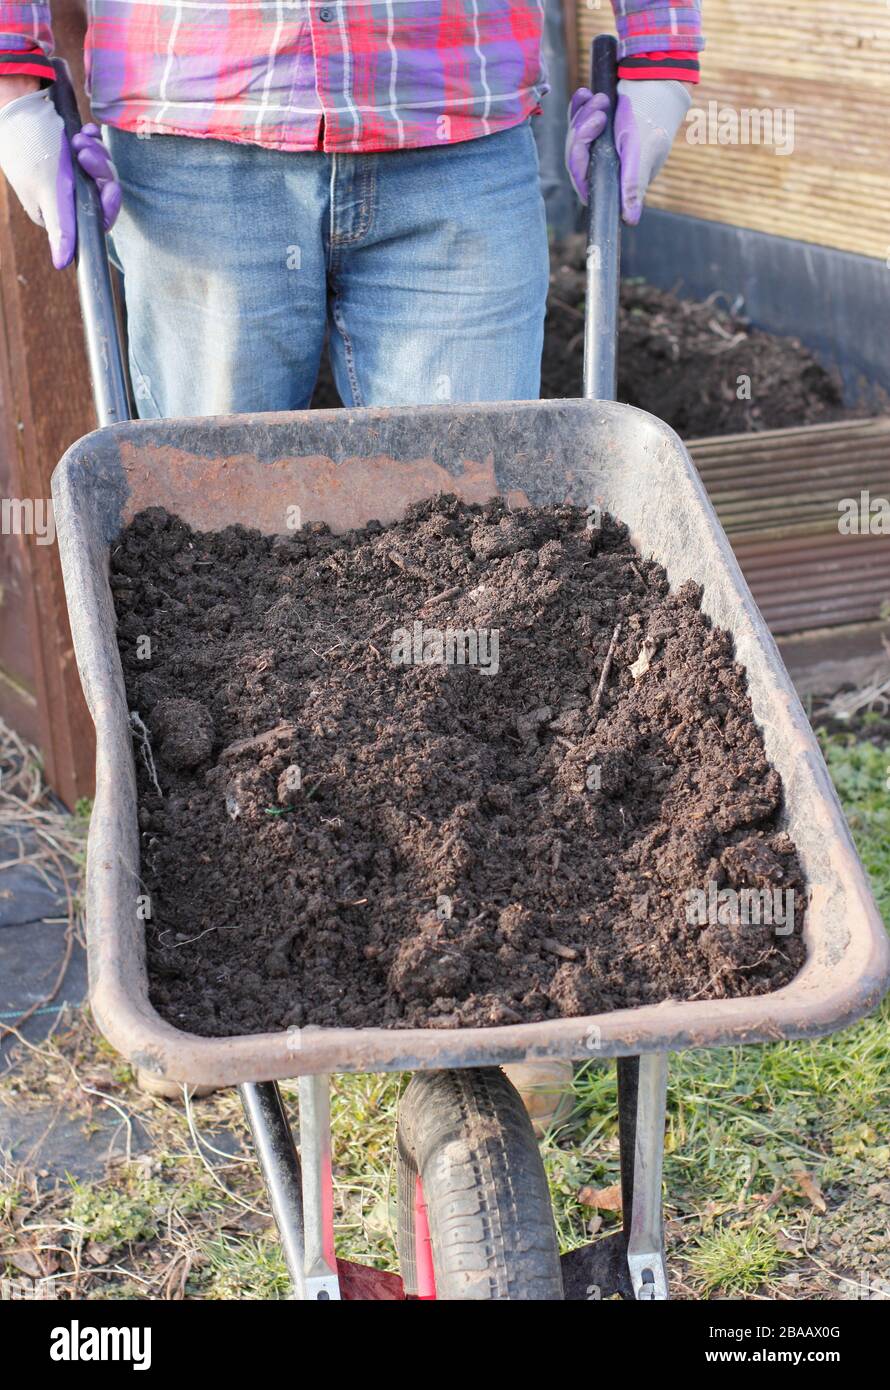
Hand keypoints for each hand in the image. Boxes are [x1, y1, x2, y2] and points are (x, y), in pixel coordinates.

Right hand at [0, 88, 120, 268]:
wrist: (20, 98)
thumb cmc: (33, 144)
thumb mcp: (50, 191)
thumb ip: (60, 228)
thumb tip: (62, 264)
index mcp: (56, 212)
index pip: (97, 219)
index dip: (107, 202)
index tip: (105, 184)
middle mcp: (63, 195)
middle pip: (101, 194)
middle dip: (100, 170)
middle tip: (84, 150)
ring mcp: (66, 172)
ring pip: (100, 171)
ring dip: (95, 152)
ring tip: (79, 138)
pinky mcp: (69, 151)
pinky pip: (94, 151)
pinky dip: (92, 140)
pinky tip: (84, 130)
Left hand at [566, 79, 691, 225]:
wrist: (657, 87)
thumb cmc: (652, 123)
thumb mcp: (642, 155)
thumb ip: (632, 185)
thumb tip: (630, 220)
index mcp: (614, 179)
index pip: (582, 180)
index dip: (578, 159)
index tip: (588, 133)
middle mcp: (604, 166)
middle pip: (574, 158)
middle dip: (582, 130)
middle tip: (601, 110)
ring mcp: (598, 146)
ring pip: (573, 137)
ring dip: (584, 114)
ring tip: (603, 99)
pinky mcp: (594, 126)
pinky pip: (575, 120)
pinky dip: (579, 106)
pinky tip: (585, 93)